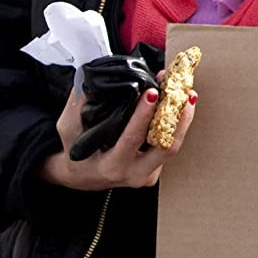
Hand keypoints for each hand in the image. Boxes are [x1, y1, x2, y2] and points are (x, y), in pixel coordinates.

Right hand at [39, 80, 196, 190]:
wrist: (83, 176)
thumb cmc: (76, 152)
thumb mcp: (68, 130)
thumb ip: (78, 107)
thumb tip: (93, 81)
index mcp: (110, 166)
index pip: (131, 139)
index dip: (143, 116)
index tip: (151, 92)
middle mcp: (132, 174)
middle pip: (165, 147)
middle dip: (175, 117)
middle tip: (180, 92)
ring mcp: (146, 175)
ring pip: (173, 147)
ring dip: (183, 120)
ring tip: (188, 95)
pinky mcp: (155, 172)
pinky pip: (169, 146)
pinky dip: (176, 125)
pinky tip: (180, 105)